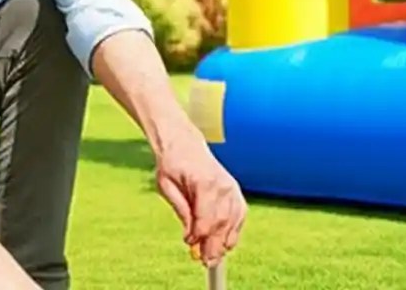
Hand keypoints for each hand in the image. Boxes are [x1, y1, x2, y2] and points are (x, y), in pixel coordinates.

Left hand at [155, 131, 246, 267]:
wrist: (184, 144)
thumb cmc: (171, 164)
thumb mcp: (166, 187)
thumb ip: (181, 210)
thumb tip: (190, 235)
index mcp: (204, 182)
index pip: (206, 216)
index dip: (199, 234)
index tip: (189, 244)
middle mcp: (222, 185)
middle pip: (221, 222)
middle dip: (214, 244)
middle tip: (206, 262)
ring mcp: (231, 187)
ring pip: (232, 220)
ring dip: (224, 241)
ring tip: (215, 257)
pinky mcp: (234, 189)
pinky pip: (239, 214)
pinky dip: (235, 230)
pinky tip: (228, 243)